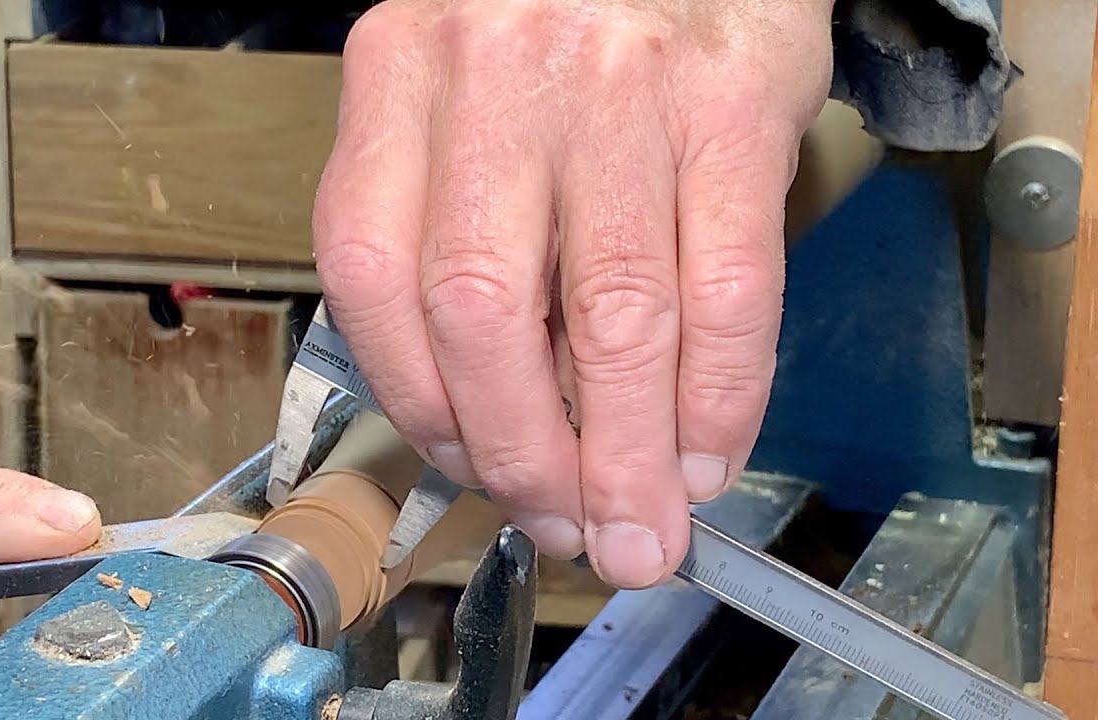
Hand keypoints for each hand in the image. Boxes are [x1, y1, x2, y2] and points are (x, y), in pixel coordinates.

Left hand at [315, 0, 833, 588]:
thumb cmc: (561, 18)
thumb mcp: (470, 94)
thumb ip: (461, 228)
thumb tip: (502, 414)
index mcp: (401, 73)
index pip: (376, 280)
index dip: (423, 407)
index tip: (470, 470)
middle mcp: (497, 76)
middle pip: (484, 314)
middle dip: (526, 456)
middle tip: (564, 525)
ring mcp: (619, 88)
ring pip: (612, 316)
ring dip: (627, 452)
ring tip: (640, 524)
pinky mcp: (731, 102)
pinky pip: (727, 285)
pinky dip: (722, 394)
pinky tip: (708, 448)